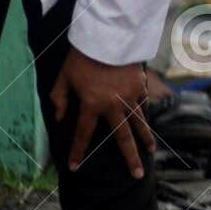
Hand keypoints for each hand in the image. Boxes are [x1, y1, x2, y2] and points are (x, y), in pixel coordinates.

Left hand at [50, 49, 153, 178]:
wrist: (108, 35)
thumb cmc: (82, 56)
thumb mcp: (64, 76)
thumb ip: (59, 98)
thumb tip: (59, 118)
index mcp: (92, 105)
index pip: (83, 135)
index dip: (78, 152)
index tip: (74, 167)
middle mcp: (113, 105)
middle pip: (123, 138)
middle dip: (130, 158)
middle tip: (137, 174)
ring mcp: (129, 96)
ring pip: (139, 123)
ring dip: (145, 138)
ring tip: (151, 151)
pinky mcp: (140, 85)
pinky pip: (143, 103)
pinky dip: (144, 113)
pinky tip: (147, 121)